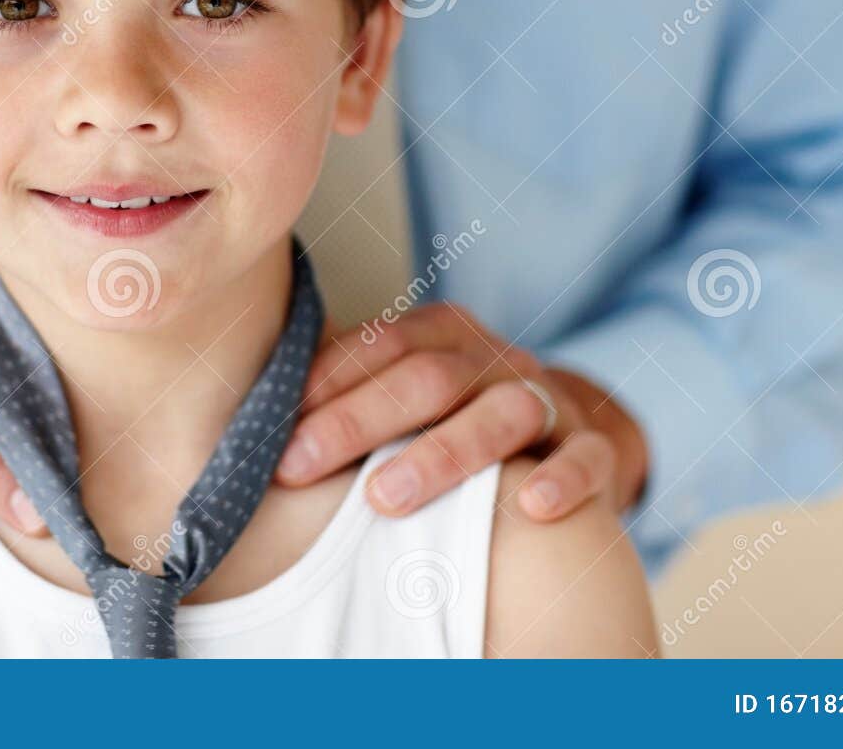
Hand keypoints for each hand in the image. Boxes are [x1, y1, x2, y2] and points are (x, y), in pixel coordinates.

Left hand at [276, 301, 647, 520]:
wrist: (571, 426)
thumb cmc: (458, 414)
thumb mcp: (408, 391)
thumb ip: (346, 390)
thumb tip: (247, 412)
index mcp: (445, 335)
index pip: (383, 344)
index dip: (327, 379)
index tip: (273, 425)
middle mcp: (496, 359)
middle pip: (428, 378)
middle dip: (356, 421)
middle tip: (297, 465)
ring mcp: (548, 400)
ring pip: (500, 414)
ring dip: (440, 454)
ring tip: (383, 498)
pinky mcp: (595, 448)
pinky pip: (587, 459)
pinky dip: (564, 481)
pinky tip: (532, 508)